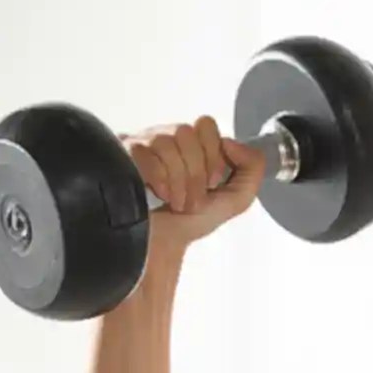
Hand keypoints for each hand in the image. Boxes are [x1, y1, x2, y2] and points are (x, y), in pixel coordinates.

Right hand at [119, 116, 265, 249]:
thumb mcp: (235, 199)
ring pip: (166, 141)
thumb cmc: (190, 223)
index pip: (205, 125)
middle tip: (192, 200)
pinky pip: (143, 152)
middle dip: (195, 173)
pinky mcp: (119, 156)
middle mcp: (165, 140)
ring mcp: (140, 145)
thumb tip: (231, 142)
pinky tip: (156, 195)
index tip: (211, 183)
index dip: (213, 155)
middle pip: (187, 132)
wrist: (158, 248)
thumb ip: (252, 169)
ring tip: (175, 202)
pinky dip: (158, 178)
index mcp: (191, 146)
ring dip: (178, 180)